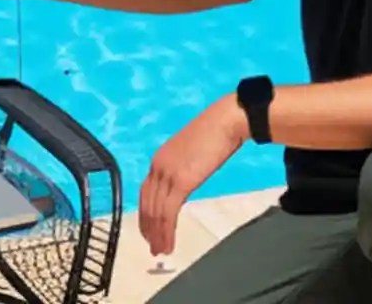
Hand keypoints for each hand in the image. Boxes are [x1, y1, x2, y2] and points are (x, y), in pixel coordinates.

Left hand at [139, 94, 247, 255]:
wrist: (226, 121)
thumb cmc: (216, 133)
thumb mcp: (192, 151)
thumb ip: (184, 166)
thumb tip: (186, 180)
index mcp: (159, 159)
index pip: (146, 191)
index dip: (146, 213)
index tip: (149, 229)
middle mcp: (157, 166)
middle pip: (147, 204)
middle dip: (148, 228)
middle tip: (153, 246)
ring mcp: (167, 174)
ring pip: (156, 212)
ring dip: (158, 235)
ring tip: (161, 250)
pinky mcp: (180, 182)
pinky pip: (168, 213)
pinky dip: (167, 231)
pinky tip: (169, 243)